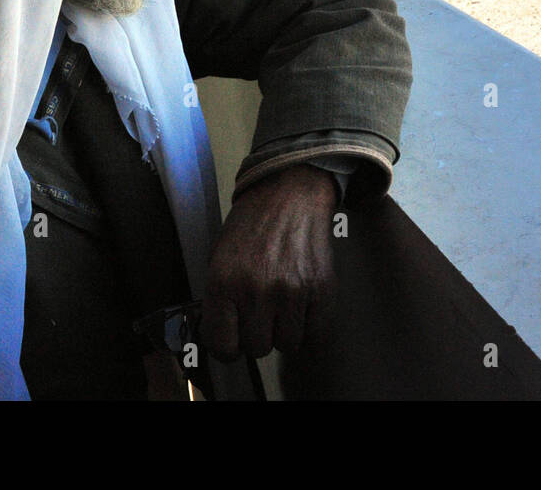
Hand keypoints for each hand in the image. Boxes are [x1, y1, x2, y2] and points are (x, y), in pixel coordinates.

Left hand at [200, 165, 337, 361]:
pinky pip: (316, 334)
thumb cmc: (252, 224)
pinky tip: (302, 309)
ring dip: (284, 333)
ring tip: (282, 309)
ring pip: (287, 345)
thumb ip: (219, 299)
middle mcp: (256, 290)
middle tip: (261, 317)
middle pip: (257, 348)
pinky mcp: (321, 288)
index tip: (233, 341)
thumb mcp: (219, 257)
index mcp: (223, 282)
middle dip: (258, 336)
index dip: (227, 347)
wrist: (290, 192)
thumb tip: (222, 337)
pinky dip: (309, 327)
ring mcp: (292, 291)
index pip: (222, 345)